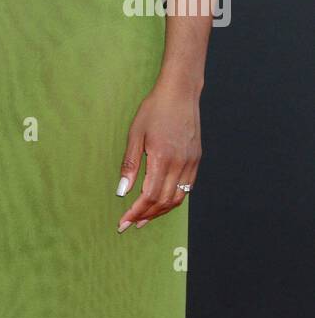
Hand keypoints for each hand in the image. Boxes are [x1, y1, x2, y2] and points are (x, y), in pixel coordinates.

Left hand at [115, 82, 201, 230]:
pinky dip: (174, 199)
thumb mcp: (135, 133)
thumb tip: (122, 191)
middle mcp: (180, 164)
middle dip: (146, 216)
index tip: (124, 223)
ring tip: (145, 218)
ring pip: (177, 199)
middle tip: (131, 224)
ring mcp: (190, 163)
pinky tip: (162, 201)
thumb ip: (130, 164)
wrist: (180, 93)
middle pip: (163, 202)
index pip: (149, 196)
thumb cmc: (155, 109)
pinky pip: (187, 188)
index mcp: (162, 158)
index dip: (136, 212)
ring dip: (161, 211)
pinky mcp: (196, 160)